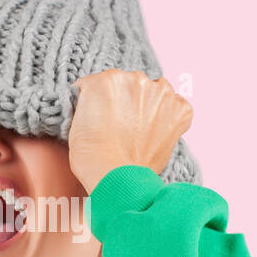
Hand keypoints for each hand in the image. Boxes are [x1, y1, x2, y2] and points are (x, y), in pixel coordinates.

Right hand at [68, 69, 192, 193]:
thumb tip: (101, 102)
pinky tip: (157, 134)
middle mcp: (136, 79)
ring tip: (139, 132)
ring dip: (150, 106)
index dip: (103, 102)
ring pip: (156, 92)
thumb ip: (93, 100)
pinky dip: (171, 118)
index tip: (103, 116)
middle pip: (132, 85)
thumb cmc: (92, 155)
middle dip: (127, 102)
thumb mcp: (77, 118)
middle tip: (121, 127)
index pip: (106, 84)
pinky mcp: (179, 110)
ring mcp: (160, 94)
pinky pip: (178, 106)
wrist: (114, 177)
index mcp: (108, 79)